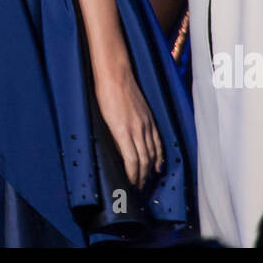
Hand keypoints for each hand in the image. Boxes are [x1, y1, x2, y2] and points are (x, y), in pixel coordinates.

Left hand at [93, 66, 164, 188]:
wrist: (115, 74)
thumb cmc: (104, 95)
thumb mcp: (104, 120)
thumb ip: (113, 139)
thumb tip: (119, 155)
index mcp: (122, 131)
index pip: (131, 161)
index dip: (132, 176)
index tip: (130, 185)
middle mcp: (137, 130)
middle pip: (144, 160)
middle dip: (142, 176)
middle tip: (138, 187)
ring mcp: (146, 124)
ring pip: (152, 152)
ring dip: (150, 169)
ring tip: (147, 180)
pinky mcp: (149, 119)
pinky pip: (157, 141)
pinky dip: (159, 155)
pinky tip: (158, 163)